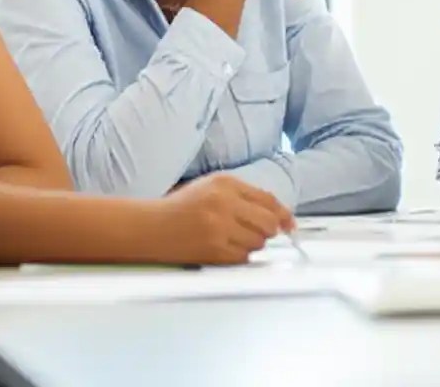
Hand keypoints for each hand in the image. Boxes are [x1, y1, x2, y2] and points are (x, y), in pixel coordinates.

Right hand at [157, 174, 295, 264]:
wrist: (150, 227)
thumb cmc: (182, 208)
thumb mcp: (212, 188)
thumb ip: (245, 197)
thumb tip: (279, 216)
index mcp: (225, 183)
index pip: (268, 199)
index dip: (284, 215)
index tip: (289, 225)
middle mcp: (224, 202)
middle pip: (268, 222)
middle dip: (268, 231)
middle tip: (254, 233)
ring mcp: (219, 226)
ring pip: (258, 242)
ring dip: (251, 244)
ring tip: (231, 239)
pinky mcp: (213, 248)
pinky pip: (243, 257)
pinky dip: (239, 256)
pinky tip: (223, 249)